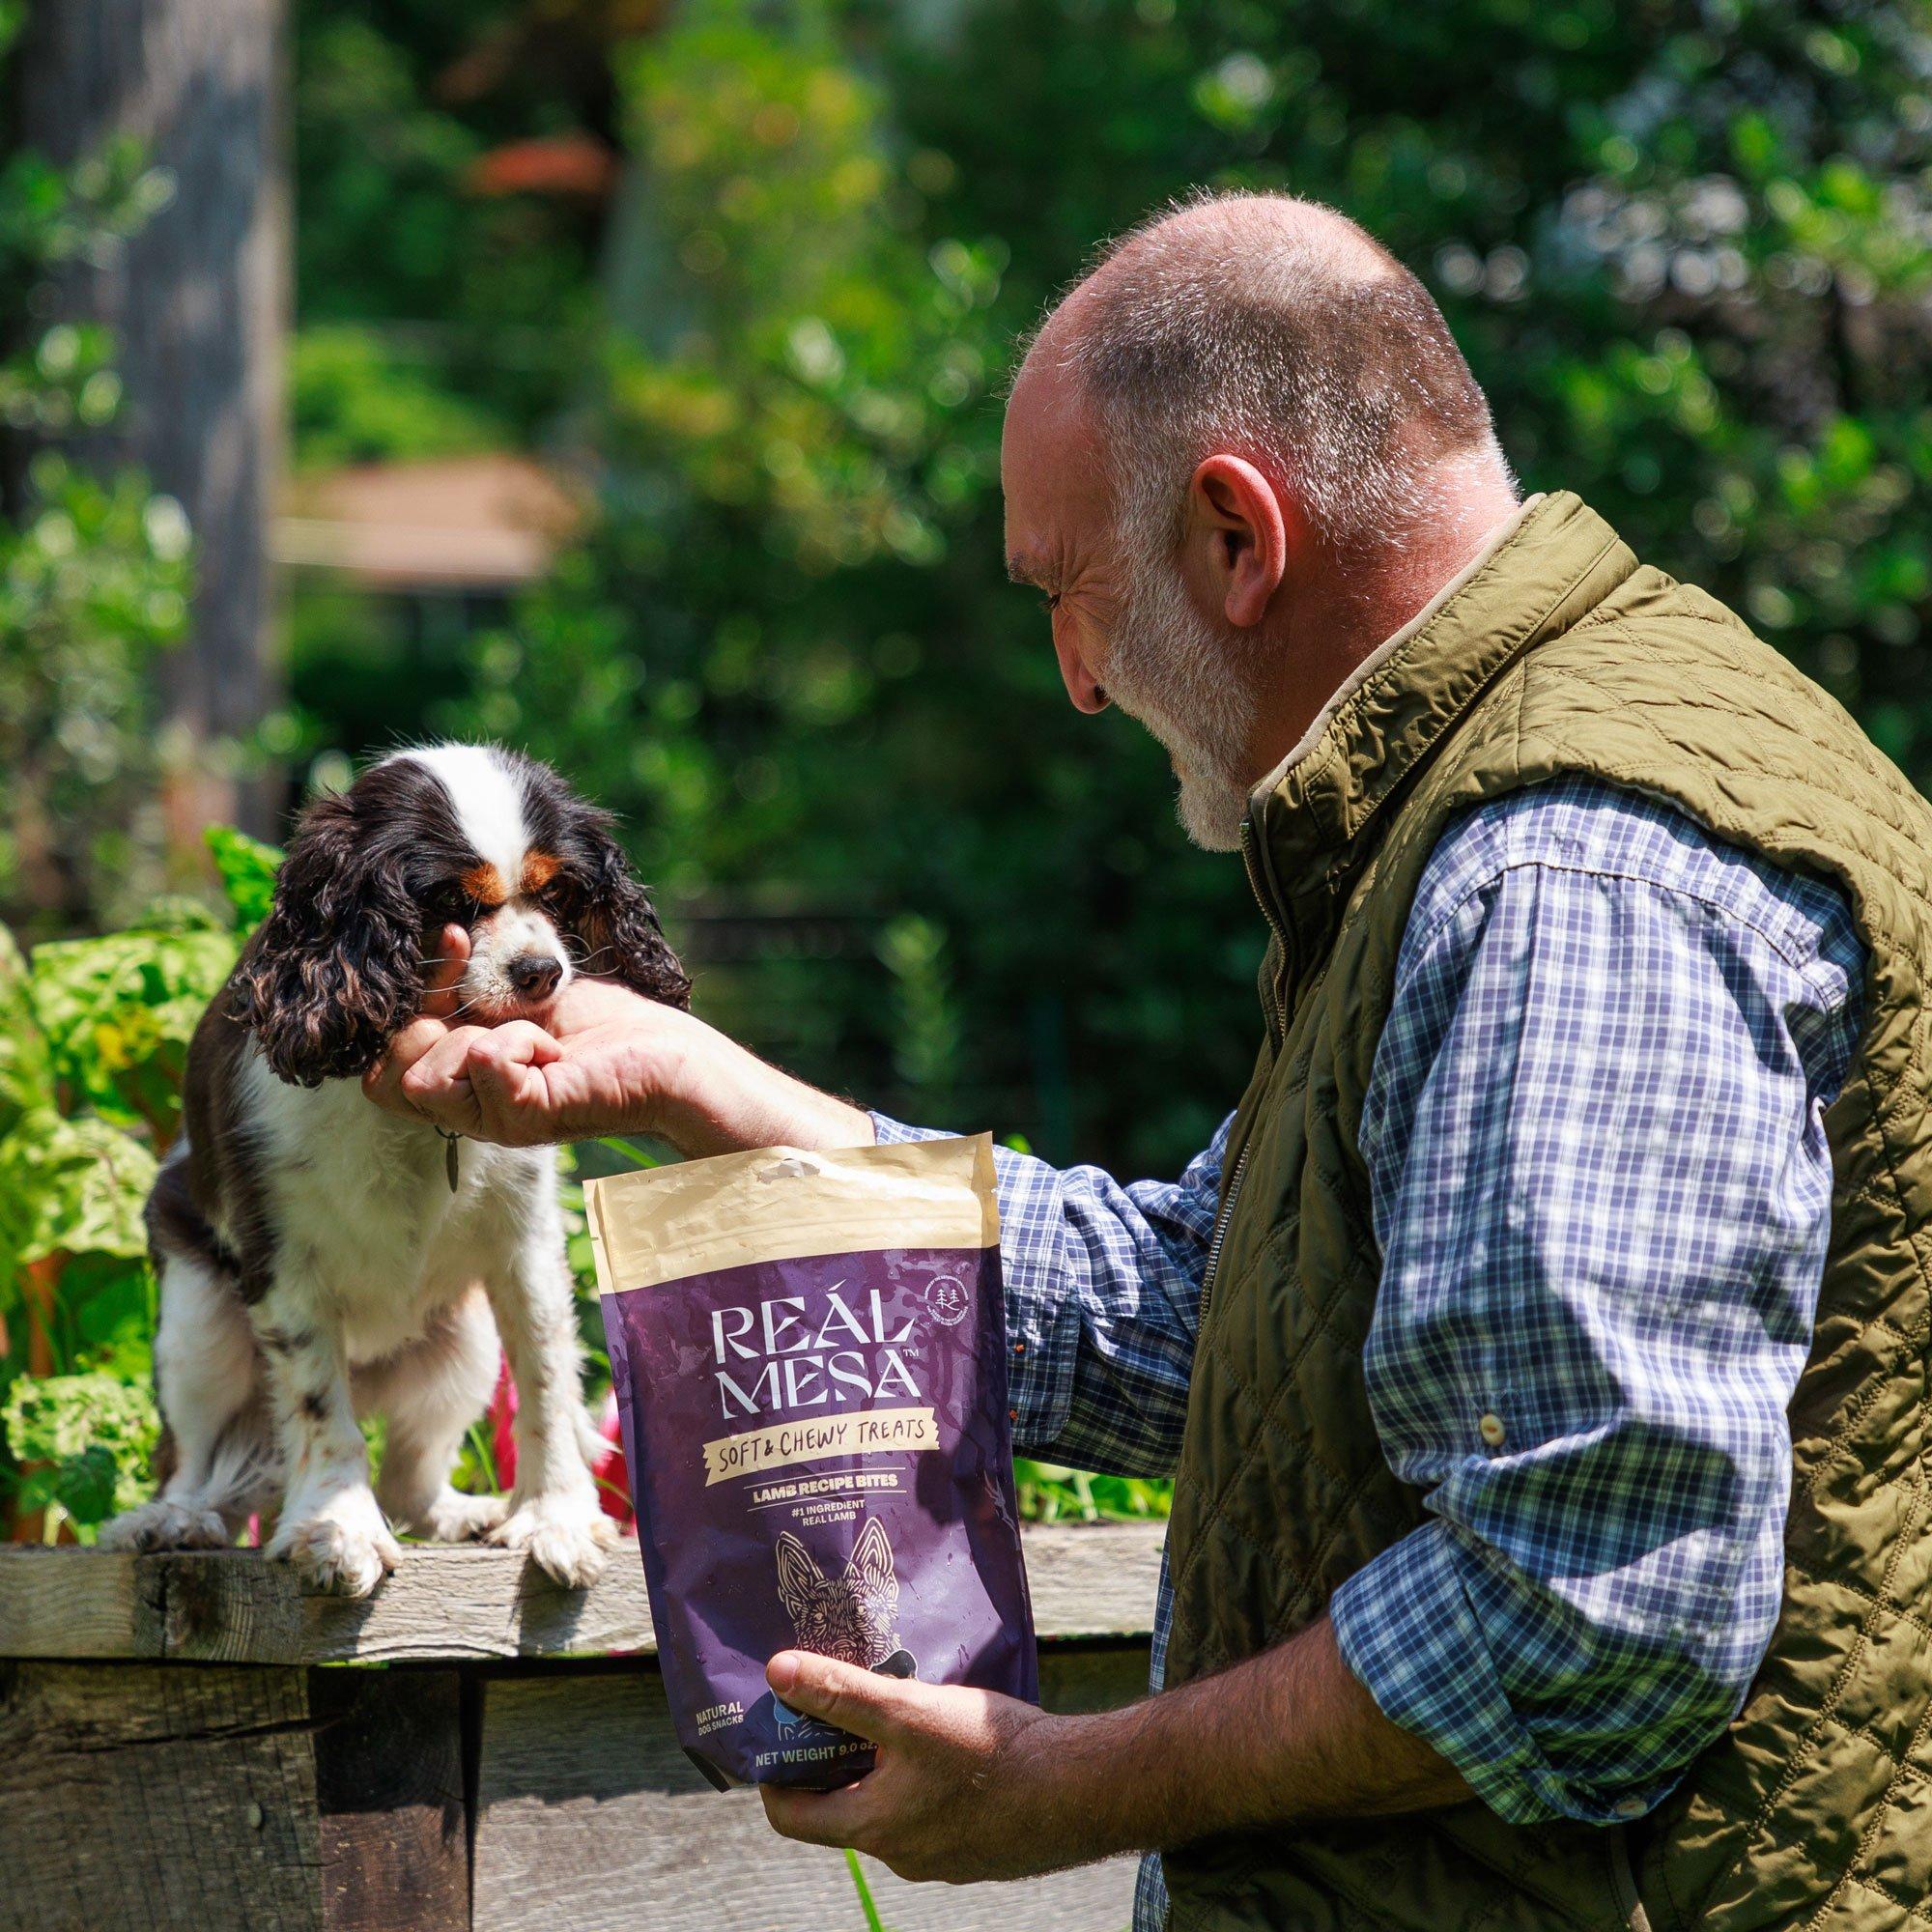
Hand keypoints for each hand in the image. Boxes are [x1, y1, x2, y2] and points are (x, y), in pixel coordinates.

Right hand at [362, 927, 874, 1154]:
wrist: (671, 1055)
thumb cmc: (603, 1025)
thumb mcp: (518, 997)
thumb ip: (470, 988)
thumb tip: (442, 939)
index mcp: (461, 1083)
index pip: (383, 1064)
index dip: (408, 1003)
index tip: (458, 946)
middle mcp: (469, 1111)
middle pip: (391, 1075)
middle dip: (437, 1021)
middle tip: (505, 1013)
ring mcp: (494, 1120)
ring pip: (425, 1078)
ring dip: (481, 1035)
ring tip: (537, 1037)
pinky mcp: (528, 1117)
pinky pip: (483, 1067)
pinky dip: (518, 1041)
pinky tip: (555, 1049)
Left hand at [757, 1651, 1085, 1883]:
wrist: (1082, 1789)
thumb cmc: (992, 1751)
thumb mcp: (907, 1709)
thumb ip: (841, 1692)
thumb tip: (778, 1671)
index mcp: (874, 1827)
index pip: (792, 1818)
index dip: (775, 1776)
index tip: (780, 1733)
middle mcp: (902, 1855)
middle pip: (844, 1808)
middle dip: (837, 1759)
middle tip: (844, 1709)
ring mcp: (945, 1856)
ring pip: (894, 1809)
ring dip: (887, 1767)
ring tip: (904, 1714)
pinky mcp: (981, 1848)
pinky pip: (935, 1813)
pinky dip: (928, 1779)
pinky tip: (954, 1741)